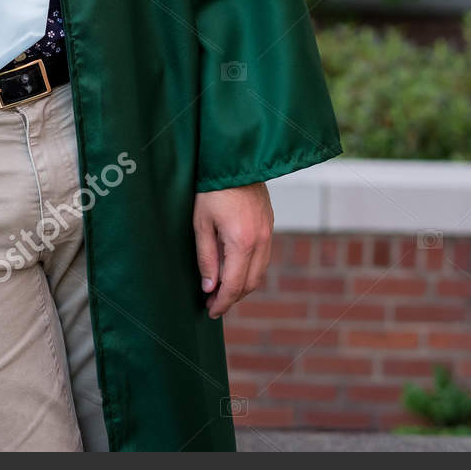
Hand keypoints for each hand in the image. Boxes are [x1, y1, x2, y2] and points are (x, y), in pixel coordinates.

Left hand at [192, 182, 272, 318]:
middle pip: (250, 283)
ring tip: (222, 289)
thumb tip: (209, 287)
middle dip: (232, 298)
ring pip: (260, 272)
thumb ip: (206, 257)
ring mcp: (268, 232)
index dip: (222, 302)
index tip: (210, 311)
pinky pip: (263, 257)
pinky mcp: (269, 225)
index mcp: (242, 242)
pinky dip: (250, 270)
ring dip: (243, 285)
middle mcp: (261, 241)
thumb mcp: (201, 222)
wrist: (235, 158)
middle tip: (213, 303)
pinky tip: (235, 268)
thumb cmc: (212, 188)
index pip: (233, 285)